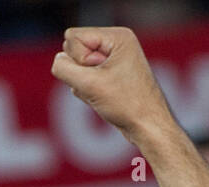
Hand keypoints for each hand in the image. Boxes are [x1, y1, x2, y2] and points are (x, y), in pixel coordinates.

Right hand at [51, 27, 174, 147]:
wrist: (149, 128)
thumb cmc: (127, 105)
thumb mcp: (88, 84)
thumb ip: (64, 69)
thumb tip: (58, 62)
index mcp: (117, 37)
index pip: (73, 37)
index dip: (79, 61)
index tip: (102, 76)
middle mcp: (117, 44)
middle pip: (73, 49)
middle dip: (81, 71)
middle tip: (104, 86)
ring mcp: (114, 59)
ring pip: (77, 66)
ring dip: (84, 84)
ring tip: (106, 94)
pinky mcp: (110, 74)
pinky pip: (84, 77)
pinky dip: (88, 91)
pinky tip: (105, 99)